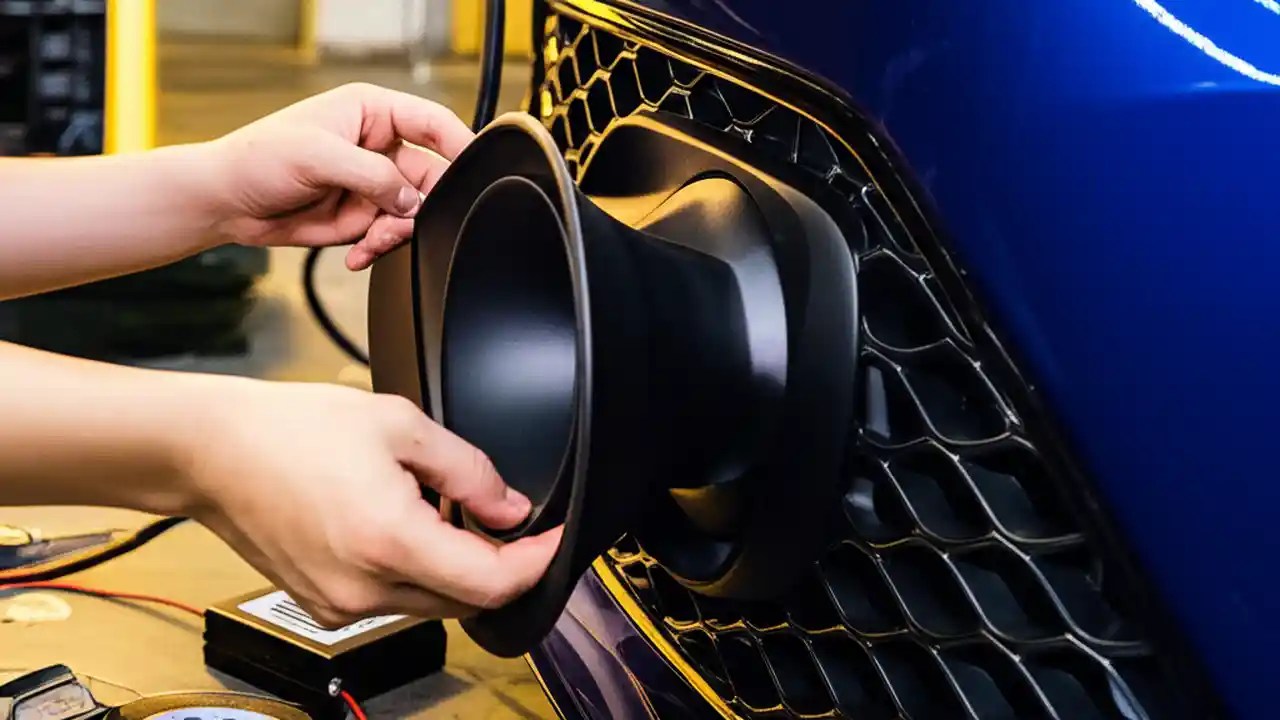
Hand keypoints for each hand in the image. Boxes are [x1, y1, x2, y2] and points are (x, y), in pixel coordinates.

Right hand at [185, 379, 560, 626]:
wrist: (213, 451)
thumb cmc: (290, 431)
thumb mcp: (400, 426)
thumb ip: (469, 471)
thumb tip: (509, 507)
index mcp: (390, 543)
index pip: (494, 583)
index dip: (537, 561)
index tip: (552, 538)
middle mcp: (366, 589)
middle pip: (468, 599)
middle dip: (500, 562)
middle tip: (504, 517)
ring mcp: (342, 605)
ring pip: (434, 603)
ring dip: (456, 568)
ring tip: (442, 510)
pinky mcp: (326, 607)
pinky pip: (395, 601)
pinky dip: (417, 572)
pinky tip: (405, 526)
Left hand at [203, 83, 473, 270]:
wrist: (226, 202)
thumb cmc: (257, 159)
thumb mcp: (317, 156)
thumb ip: (372, 175)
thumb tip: (411, 201)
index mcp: (373, 113)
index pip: (433, 123)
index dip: (459, 145)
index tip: (474, 172)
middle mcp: (379, 147)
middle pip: (431, 176)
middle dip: (422, 205)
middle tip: (404, 223)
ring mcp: (372, 184)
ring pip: (413, 212)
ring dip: (397, 233)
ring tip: (369, 243)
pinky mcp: (362, 216)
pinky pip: (390, 236)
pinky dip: (379, 249)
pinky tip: (357, 255)